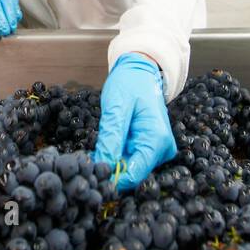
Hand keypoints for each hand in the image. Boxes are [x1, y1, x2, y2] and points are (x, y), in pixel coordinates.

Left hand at [92, 53, 175, 191]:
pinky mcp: (149, 147)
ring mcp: (157, 149)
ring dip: (111, 162)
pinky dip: (115, 156)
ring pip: (130, 167)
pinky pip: (130, 159)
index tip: (90, 174)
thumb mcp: (116, 108)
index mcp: (156, 139)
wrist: (140, 72)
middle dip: (109, 169)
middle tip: (87, 160)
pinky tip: (104, 147)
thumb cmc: (129, 84)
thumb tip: (103, 165)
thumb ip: (111, 137)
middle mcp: (162, 148)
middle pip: (132, 172)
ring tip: (95, 149)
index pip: (135, 174)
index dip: (112, 178)